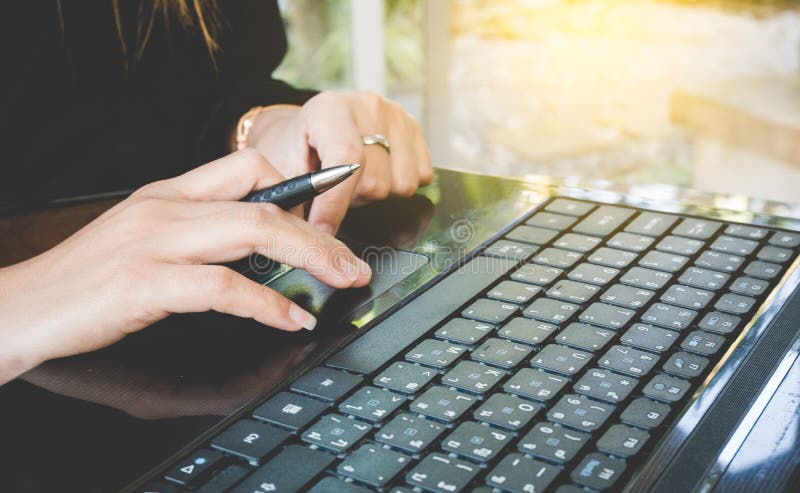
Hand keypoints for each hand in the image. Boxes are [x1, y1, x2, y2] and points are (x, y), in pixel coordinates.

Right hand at [0, 149, 371, 383]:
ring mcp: (154, 242)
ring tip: (341, 282)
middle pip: (264, 202)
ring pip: (253, 232)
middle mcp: (165, 208)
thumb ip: (197, 234)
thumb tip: (259, 247)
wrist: (22, 308)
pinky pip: (224, 287)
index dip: (299, 185)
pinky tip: (290, 319)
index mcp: (168, 193)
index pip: (246, 166)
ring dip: (310, 258)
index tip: (333, 210)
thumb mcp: (145, 242)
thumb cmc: (88, 281)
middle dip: (319, 232)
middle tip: (352, 262)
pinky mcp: (145, 283)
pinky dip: (267, 304)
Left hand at [248, 91, 433, 234]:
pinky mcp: (415, 129)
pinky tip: (377, 173)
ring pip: (401, 185)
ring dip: (378, 194)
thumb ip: (300, 195)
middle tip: (336, 191)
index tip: (323, 230)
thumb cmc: (295, 150)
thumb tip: (316, 233)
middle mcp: (368, 106)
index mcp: (330, 109)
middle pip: (376, 182)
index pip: (346, 160)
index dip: (335, 203)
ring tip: (356, 181)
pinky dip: (398, 186)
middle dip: (354, 199)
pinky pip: (421, 178)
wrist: (310, 128)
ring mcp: (396, 115)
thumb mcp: (284, 168)